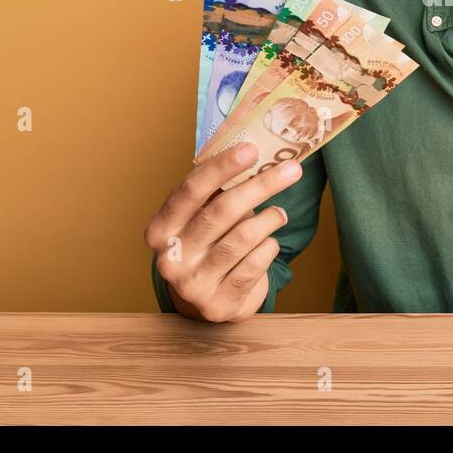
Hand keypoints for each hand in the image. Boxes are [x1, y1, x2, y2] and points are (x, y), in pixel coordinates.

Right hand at [143, 143, 301, 322]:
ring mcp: (193, 284)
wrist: (209, 299)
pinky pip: (254, 265)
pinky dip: (268, 248)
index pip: (191, 190)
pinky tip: (268, 243)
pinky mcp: (218, 303)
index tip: (251, 149)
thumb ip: (216, 191)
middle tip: (292, 170)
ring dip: (269, 219)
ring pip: (242, 238)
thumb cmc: (208, 245)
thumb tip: (254, 154)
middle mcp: (170, 258)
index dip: (222, 167)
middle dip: (260, 186)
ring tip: (280, 213)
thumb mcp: (200, 218)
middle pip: (220, 211)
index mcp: (160, 229)